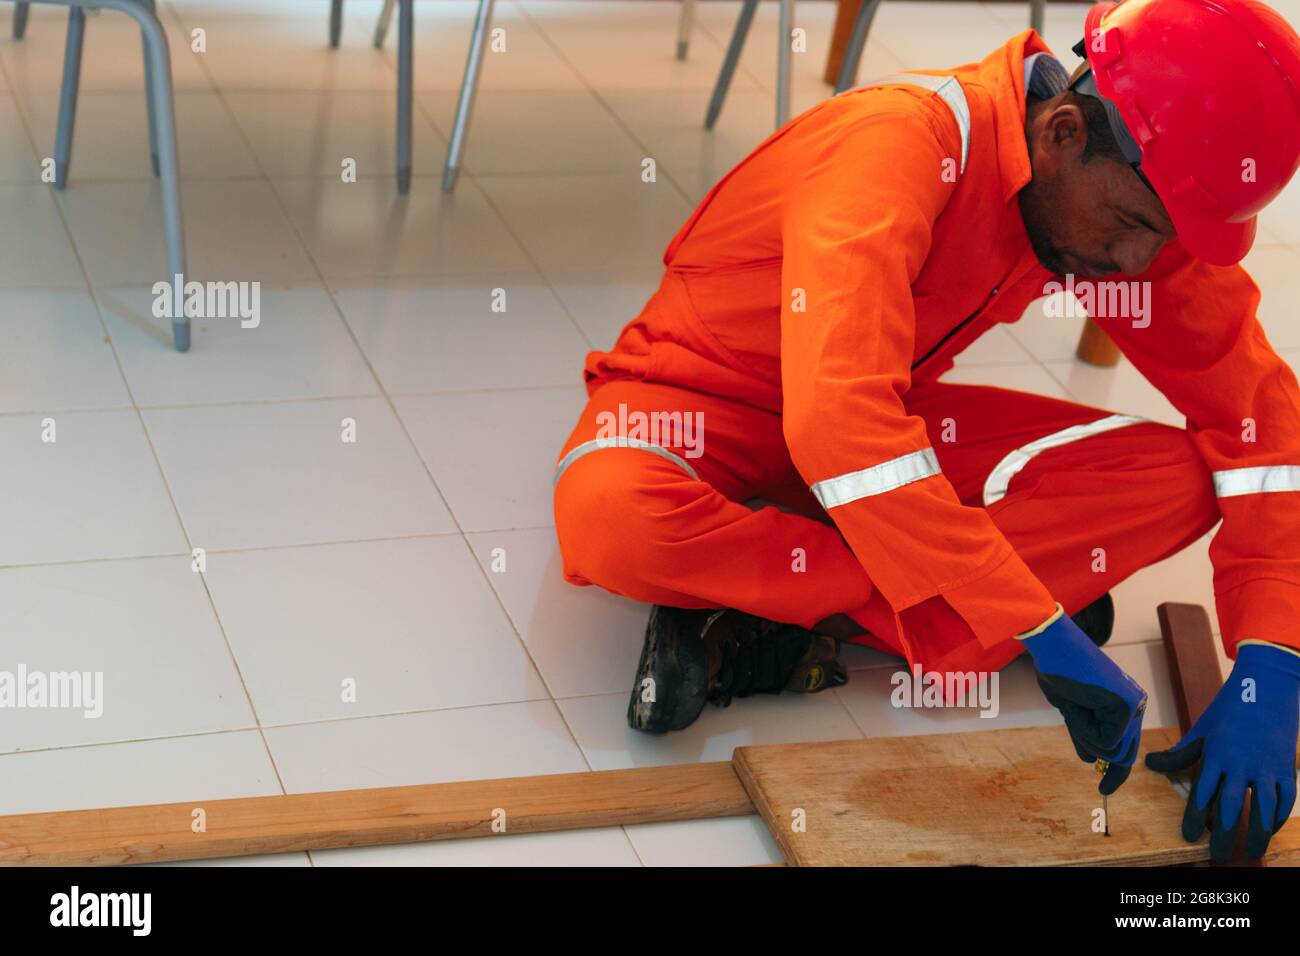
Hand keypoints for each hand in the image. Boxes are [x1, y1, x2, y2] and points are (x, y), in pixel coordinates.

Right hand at [1021, 610, 1147, 792]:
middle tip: (1103, 784)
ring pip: (1115, 751)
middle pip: (1125, 753)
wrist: (1053, 646)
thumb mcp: (1071, 711)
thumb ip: (1084, 734)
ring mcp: (1133, 705)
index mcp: (1125, 703)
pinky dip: (1085, 730)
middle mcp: (1135, 705)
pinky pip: (1106, 740)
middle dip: (1107, 764)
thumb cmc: (1058, 672)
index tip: (1105, 788)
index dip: (1116, 771)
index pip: (1125, 745)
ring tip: (1074, 711)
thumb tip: (1091, 761)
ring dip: (1086, 738)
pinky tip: (1077, 706)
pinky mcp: (1125, 707)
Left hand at [1146, 643, 1299, 861]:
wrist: (1268, 688)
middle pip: (1231, 807)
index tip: (1189, 837)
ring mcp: (1267, 767)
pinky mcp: (1287, 768)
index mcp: (1217, 754)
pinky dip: (1279, 816)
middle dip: (1224, 835)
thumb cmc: (1230, 709)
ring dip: (1258, 834)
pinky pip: (1285, 799)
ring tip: (1251, 853)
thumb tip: (1152, 764)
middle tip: (1218, 857)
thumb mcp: (1203, 729)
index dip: (1195, 818)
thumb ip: (1181, 753)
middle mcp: (1242, 764)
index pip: (1202, 794)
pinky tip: (1271, 829)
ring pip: (1263, 810)